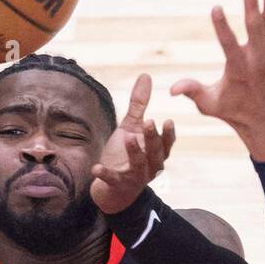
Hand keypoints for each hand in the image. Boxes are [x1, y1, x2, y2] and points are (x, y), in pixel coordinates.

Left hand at [90, 72, 175, 213]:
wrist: (114, 188)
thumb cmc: (126, 154)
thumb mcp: (131, 127)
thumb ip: (139, 105)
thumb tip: (146, 75)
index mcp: (156, 154)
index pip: (166, 144)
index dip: (168, 134)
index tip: (169, 121)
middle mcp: (150, 167)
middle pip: (155, 153)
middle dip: (152, 138)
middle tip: (148, 121)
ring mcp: (135, 178)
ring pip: (138, 166)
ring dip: (135, 151)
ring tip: (128, 137)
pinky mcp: (118, 185)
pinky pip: (113, 180)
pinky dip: (105, 174)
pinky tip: (95, 168)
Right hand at [171, 0, 264, 161]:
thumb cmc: (232, 109)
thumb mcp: (209, 104)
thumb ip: (193, 91)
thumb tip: (171, 89)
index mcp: (239, 71)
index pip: (229, 46)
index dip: (221, 26)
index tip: (215, 8)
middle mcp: (260, 60)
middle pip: (256, 27)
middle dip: (252, 3)